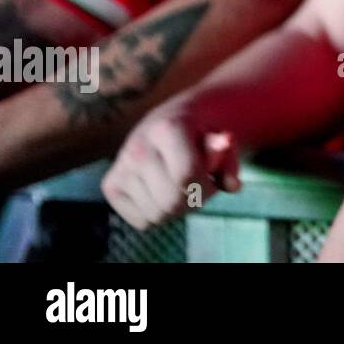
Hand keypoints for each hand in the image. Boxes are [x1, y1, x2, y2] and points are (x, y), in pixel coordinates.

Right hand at [102, 105, 239, 229]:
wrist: (169, 123)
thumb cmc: (202, 135)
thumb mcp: (222, 141)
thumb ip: (230, 162)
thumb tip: (233, 186)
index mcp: (167, 128)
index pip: (187, 177)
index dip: (208, 186)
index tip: (213, 178)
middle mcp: (138, 146)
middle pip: (171, 201)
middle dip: (195, 200)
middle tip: (201, 186)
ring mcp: (121, 166)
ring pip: (157, 214)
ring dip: (178, 209)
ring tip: (182, 187)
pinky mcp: (110, 186)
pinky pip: (143, 221)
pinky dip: (159, 214)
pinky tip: (163, 192)